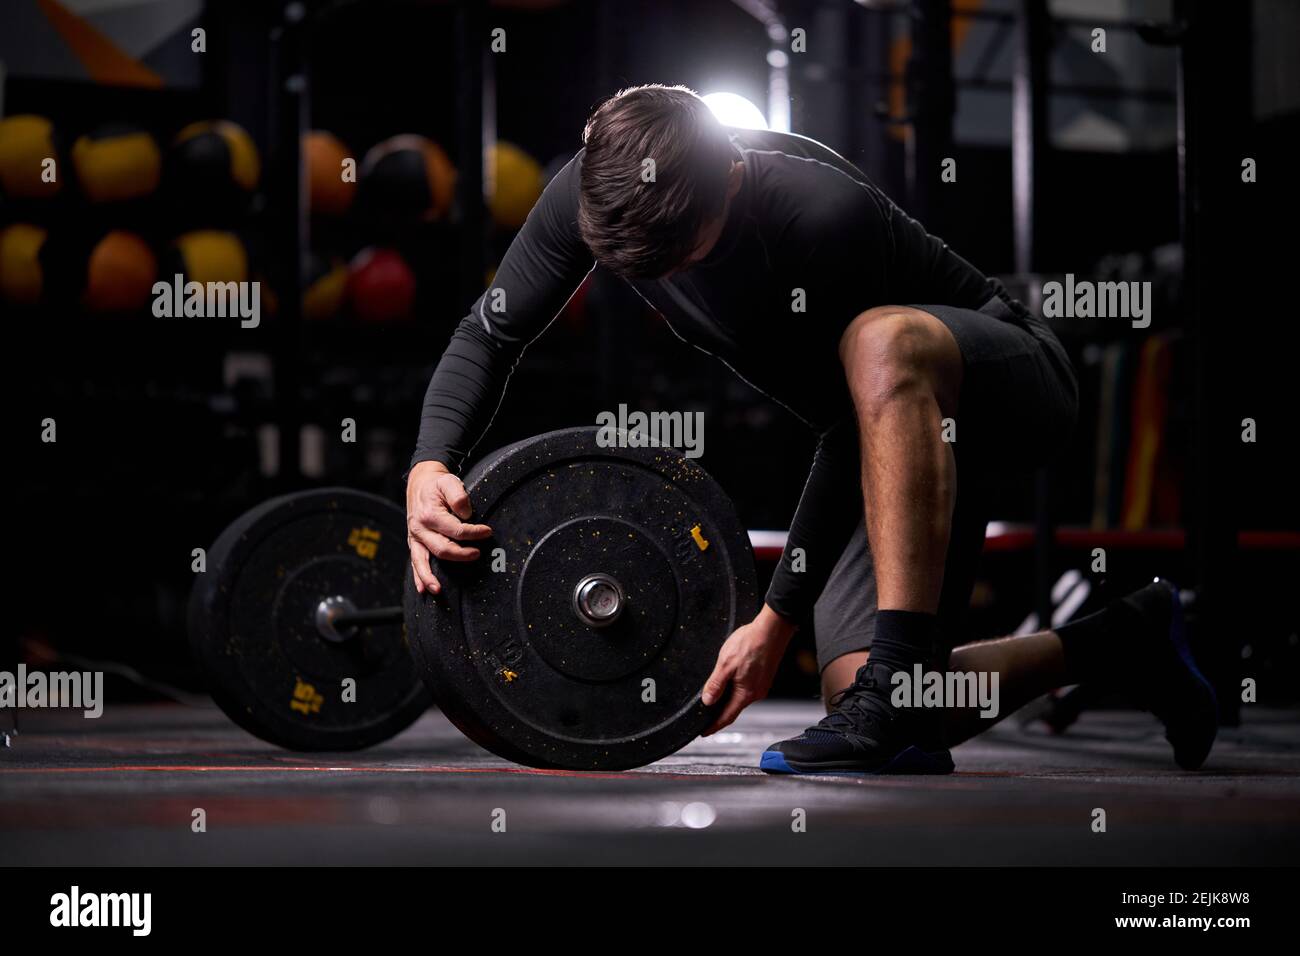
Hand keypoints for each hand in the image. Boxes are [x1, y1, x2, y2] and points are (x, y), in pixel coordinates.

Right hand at [406, 460, 492, 594]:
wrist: (420, 484)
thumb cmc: (438, 485)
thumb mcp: (449, 482)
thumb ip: (458, 496)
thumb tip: (466, 515)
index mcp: (429, 515)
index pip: (455, 530)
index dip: (474, 533)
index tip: (488, 532)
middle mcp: (419, 529)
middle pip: (442, 549)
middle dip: (461, 555)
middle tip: (477, 554)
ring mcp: (415, 538)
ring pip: (422, 561)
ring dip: (430, 577)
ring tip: (439, 590)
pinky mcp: (414, 543)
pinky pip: (415, 562)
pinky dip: (418, 577)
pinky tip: (423, 590)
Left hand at [700, 605, 796, 735]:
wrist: (772, 629)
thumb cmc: (751, 643)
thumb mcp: (726, 664)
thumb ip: (716, 684)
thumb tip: (707, 701)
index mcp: (746, 694)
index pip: (727, 717)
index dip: (714, 726)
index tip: (704, 733)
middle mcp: (756, 693)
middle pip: (734, 709)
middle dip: (719, 714)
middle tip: (705, 718)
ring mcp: (762, 685)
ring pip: (740, 698)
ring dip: (727, 701)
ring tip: (714, 701)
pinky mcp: (764, 676)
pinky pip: (746, 689)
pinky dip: (735, 691)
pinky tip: (729, 684)